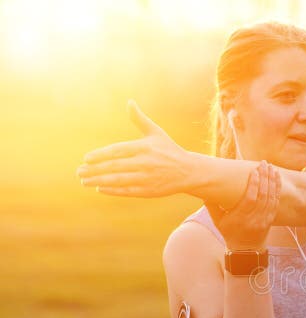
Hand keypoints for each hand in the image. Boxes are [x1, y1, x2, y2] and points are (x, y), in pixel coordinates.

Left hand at [77, 100, 195, 197]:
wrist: (189, 171)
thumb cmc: (169, 150)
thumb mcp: (156, 133)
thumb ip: (140, 119)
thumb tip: (129, 102)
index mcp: (144, 147)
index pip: (117, 151)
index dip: (100, 155)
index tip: (86, 159)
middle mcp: (145, 163)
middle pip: (114, 166)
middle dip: (94, 169)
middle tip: (79, 171)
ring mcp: (147, 178)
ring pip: (118, 180)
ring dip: (99, 181)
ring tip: (84, 181)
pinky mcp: (150, 191)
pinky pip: (127, 191)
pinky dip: (113, 190)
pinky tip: (100, 188)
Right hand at [206, 161, 280, 249]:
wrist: (246, 250)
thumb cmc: (229, 233)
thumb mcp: (218, 221)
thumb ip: (212, 206)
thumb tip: (203, 190)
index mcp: (241, 218)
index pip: (251, 199)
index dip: (254, 184)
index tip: (255, 171)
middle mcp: (254, 219)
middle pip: (263, 196)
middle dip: (265, 178)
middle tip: (263, 164)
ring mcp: (264, 220)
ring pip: (271, 198)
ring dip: (272, 181)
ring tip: (271, 168)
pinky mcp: (270, 219)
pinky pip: (276, 202)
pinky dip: (277, 190)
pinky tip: (277, 179)